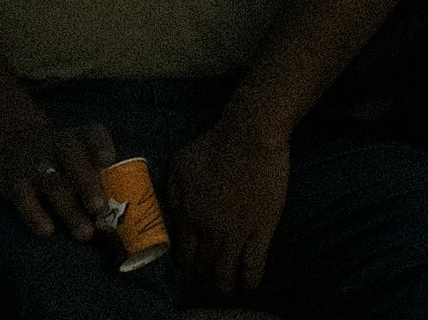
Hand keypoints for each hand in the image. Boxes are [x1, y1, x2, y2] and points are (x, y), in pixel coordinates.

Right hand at [2, 113, 123, 246]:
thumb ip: (103, 175)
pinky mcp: (14, 182)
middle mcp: (58, 145)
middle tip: (101, 209)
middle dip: (88, 185)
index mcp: (80, 136)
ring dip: (69, 209)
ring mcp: (34, 162)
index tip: (108, 161)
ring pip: (52, 183)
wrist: (17, 145)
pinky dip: (35, 215)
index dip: (100, 146)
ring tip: (85, 233)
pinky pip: (23, 198)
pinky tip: (48, 231)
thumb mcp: (82, 154)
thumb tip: (129, 211)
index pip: (93, 134)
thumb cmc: (65, 161)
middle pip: (72, 160)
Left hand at [155, 114, 290, 295]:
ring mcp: (236, 232)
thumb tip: (166, 211)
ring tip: (227, 292)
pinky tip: (250, 286)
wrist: (249, 137)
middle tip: (208, 279)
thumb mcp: (179, 165)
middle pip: (204, 264)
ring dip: (224, 286)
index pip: (182, 252)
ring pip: (226, 271)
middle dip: (204, 276)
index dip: (185, 262)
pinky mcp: (262, 228)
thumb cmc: (214, 145)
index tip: (189, 267)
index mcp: (188, 216)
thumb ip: (171, 192)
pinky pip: (253, 263)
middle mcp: (209, 231)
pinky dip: (250, 279)